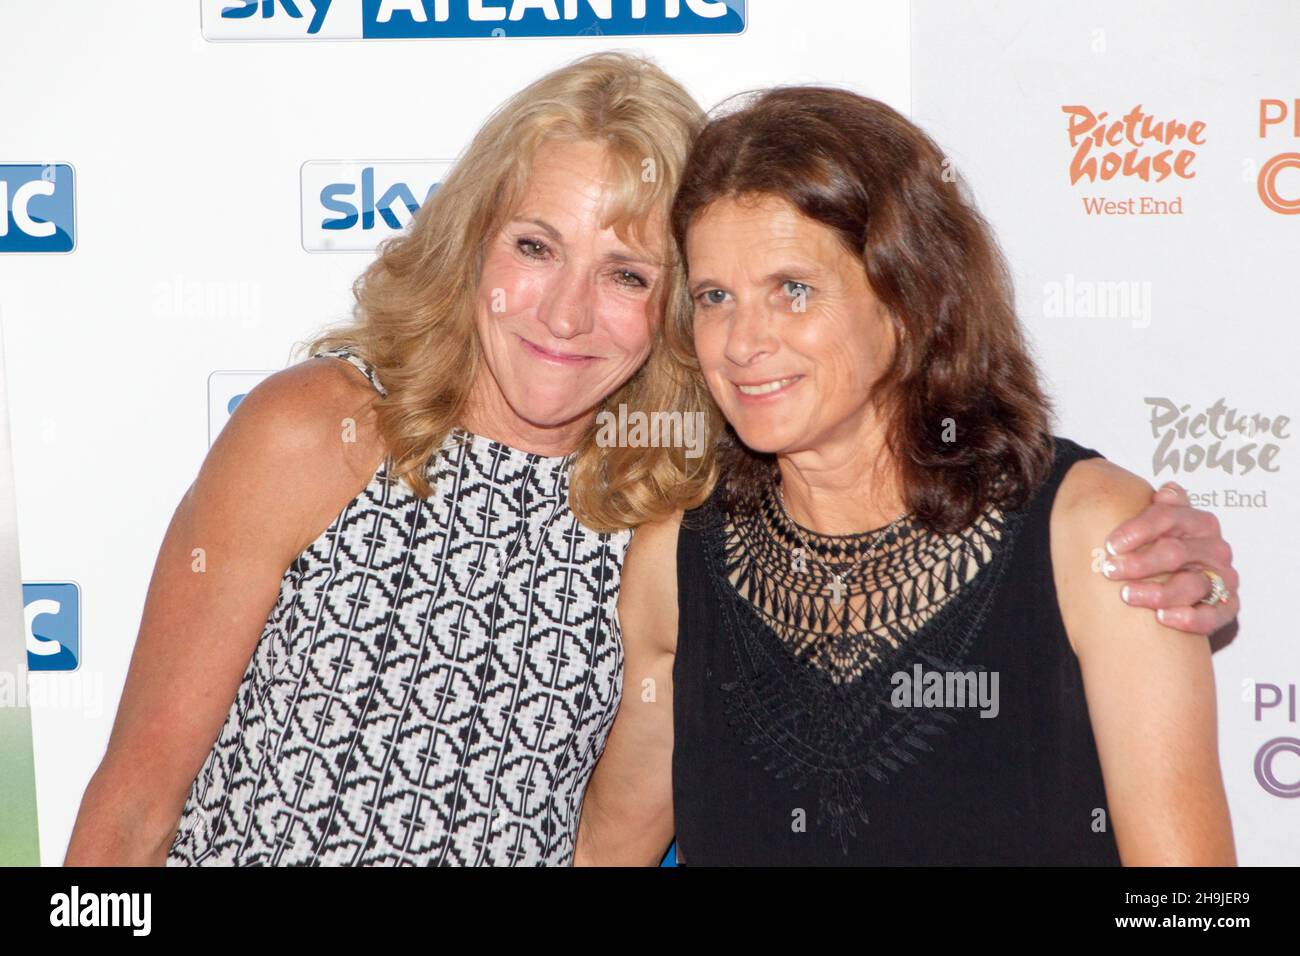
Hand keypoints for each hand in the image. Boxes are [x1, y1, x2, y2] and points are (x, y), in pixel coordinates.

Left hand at [1101, 481, 1238, 635]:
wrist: (1182, 580)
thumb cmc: (1162, 547)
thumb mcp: (1158, 525)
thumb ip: (1160, 507)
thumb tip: (1166, 492)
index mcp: (1197, 521)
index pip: (1167, 517)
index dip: (1138, 529)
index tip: (1110, 544)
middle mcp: (1213, 548)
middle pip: (1175, 552)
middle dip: (1139, 562)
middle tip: (1108, 570)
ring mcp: (1222, 577)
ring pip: (1192, 585)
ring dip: (1157, 592)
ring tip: (1127, 595)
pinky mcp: (1227, 605)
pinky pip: (1214, 614)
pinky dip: (1189, 618)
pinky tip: (1162, 617)